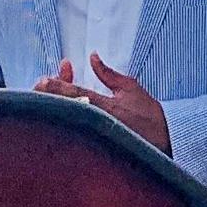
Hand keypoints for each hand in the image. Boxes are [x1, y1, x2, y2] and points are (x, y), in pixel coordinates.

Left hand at [34, 55, 170, 151]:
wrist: (166, 142)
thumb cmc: (150, 116)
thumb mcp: (130, 89)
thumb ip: (108, 74)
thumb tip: (93, 58)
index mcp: (105, 106)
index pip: (75, 93)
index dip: (57, 86)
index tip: (43, 80)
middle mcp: (97, 122)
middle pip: (66, 109)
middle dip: (50, 98)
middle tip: (40, 88)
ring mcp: (96, 136)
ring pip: (68, 122)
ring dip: (55, 110)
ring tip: (44, 100)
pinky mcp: (97, 149)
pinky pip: (75, 136)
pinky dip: (65, 125)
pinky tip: (57, 120)